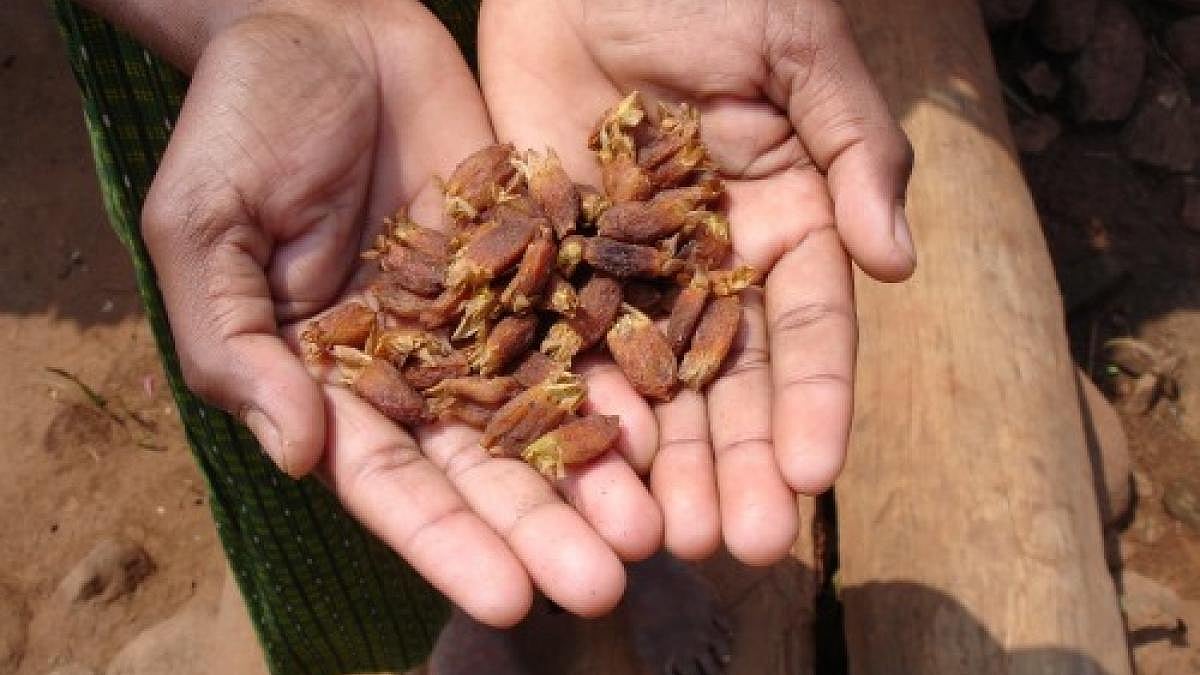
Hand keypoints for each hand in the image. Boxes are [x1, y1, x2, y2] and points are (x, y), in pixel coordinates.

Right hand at [142, 0, 658, 625]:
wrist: (319, 25)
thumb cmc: (238, 125)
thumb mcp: (203, 230)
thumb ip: (238, 345)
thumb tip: (297, 454)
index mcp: (337, 380)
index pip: (394, 482)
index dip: (450, 542)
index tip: (510, 596)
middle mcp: (422, 363)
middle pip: (488, 463)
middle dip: (544, 525)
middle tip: (607, 581)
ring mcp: (489, 310)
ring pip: (552, 405)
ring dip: (600, 469)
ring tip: (656, 524)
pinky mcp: (540, 251)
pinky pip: (587, 314)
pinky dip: (626, 364)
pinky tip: (672, 414)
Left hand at [480, 0, 914, 563]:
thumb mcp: (804, 57)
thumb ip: (858, 154)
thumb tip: (897, 267)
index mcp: (785, 226)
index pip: (807, 334)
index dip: (814, 405)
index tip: (812, 479)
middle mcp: (708, 266)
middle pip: (725, 381)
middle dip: (731, 463)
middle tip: (727, 544)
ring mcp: (625, 269)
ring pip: (643, 381)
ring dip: (654, 462)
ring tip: (655, 537)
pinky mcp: (549, 255)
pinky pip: (557, 335)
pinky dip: (566, 400)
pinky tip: (572, 465)